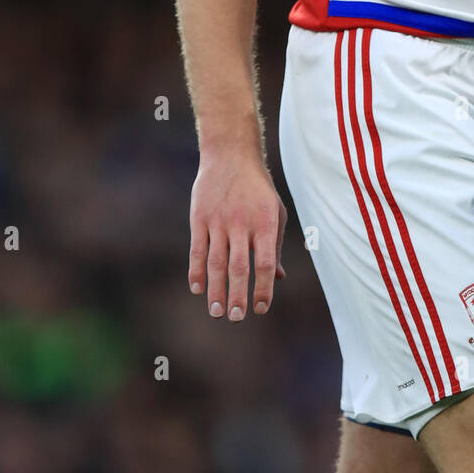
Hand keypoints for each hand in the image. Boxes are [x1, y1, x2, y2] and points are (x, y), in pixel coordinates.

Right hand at [189, 148, 287, 319]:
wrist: (231, 155)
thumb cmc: (258, 188)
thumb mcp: (275, 211)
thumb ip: (274, 244)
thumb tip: (277, 277)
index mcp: (265, 222)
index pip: (265, 262)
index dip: (263, 288)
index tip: (261, 308)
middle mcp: (242, 223)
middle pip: (239, 267)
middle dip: (237, 295)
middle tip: (236, 318)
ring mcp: (219, 220)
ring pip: (216, 262)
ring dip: (215, 289)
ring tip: (216, 311)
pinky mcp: (199, 217)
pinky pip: (197, 249)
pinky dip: (196, 270)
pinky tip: (197, 288)